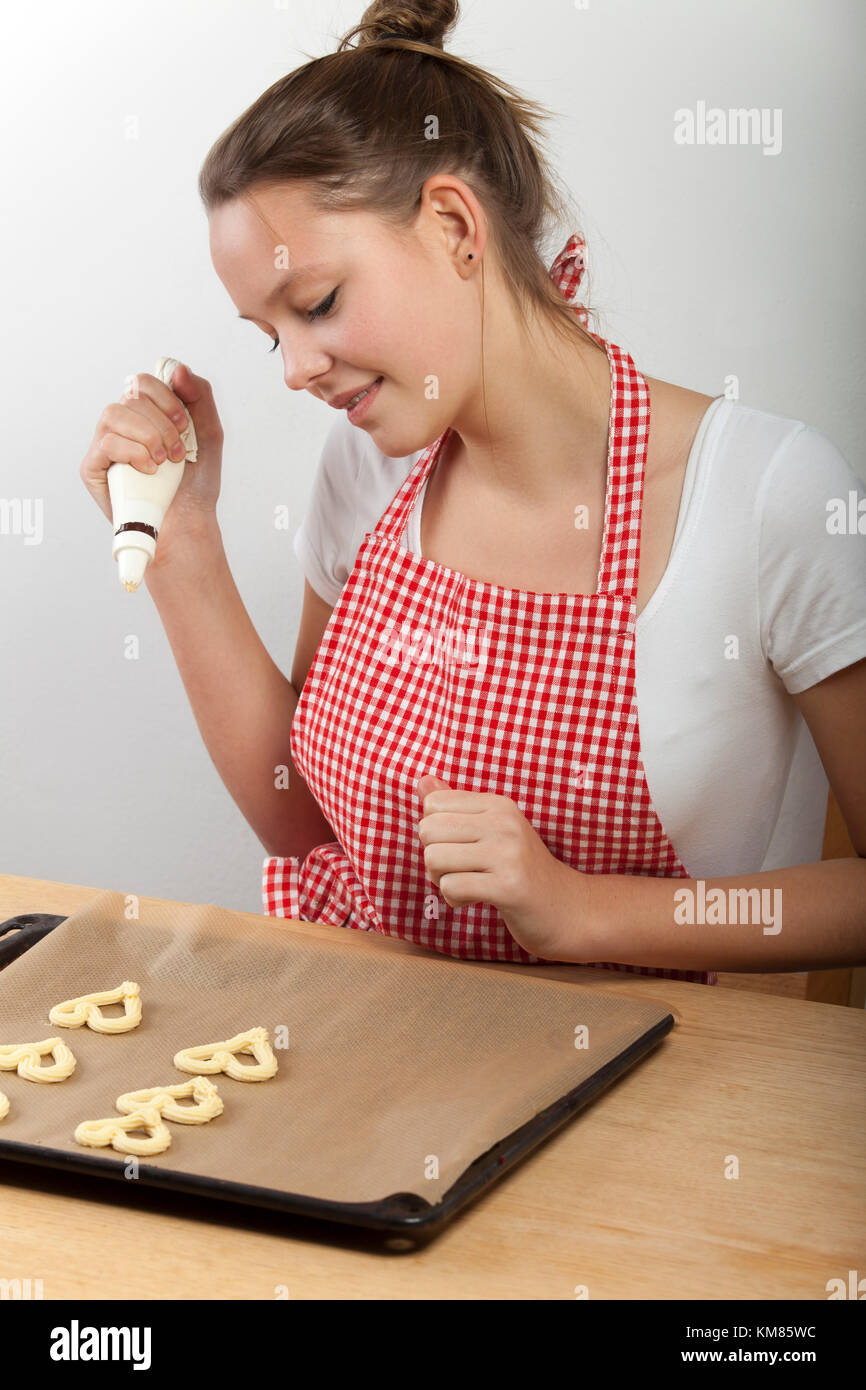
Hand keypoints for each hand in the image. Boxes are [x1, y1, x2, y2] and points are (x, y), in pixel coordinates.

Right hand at [80, 362, 223, 564]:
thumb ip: (199, 395)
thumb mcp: (209, 432)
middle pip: (131, 396)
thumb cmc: (196, 480)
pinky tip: (149, 470)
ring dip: (148, 436)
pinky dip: (133, 453)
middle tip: (177, 453)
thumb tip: (178, 369)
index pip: (144, 381)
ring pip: (114, 413)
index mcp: (145, 411)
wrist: (187, 520)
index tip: (184, 425)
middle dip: (162, 424)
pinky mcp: (92, 466)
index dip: (166, 398)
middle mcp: (122, 423)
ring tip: (163, 462)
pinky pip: (106, 443)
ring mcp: (104, 443)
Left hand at [415, 774, 573, 959]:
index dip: (435, 831)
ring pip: (434, 858)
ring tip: (468, 884)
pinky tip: (475, 900)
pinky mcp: (508, 886)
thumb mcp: (492, 830)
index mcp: (499, 804)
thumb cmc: (521, 870)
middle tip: (459, 870)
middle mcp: (504, 822)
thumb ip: (456, 807)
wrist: (567, 909)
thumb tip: (422, 781)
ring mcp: (508, 853)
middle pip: (428, 830)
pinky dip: (454, 899)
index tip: (458, 847)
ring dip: (442, 880)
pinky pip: (451, 887)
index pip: (433, 802)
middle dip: (433, 857)